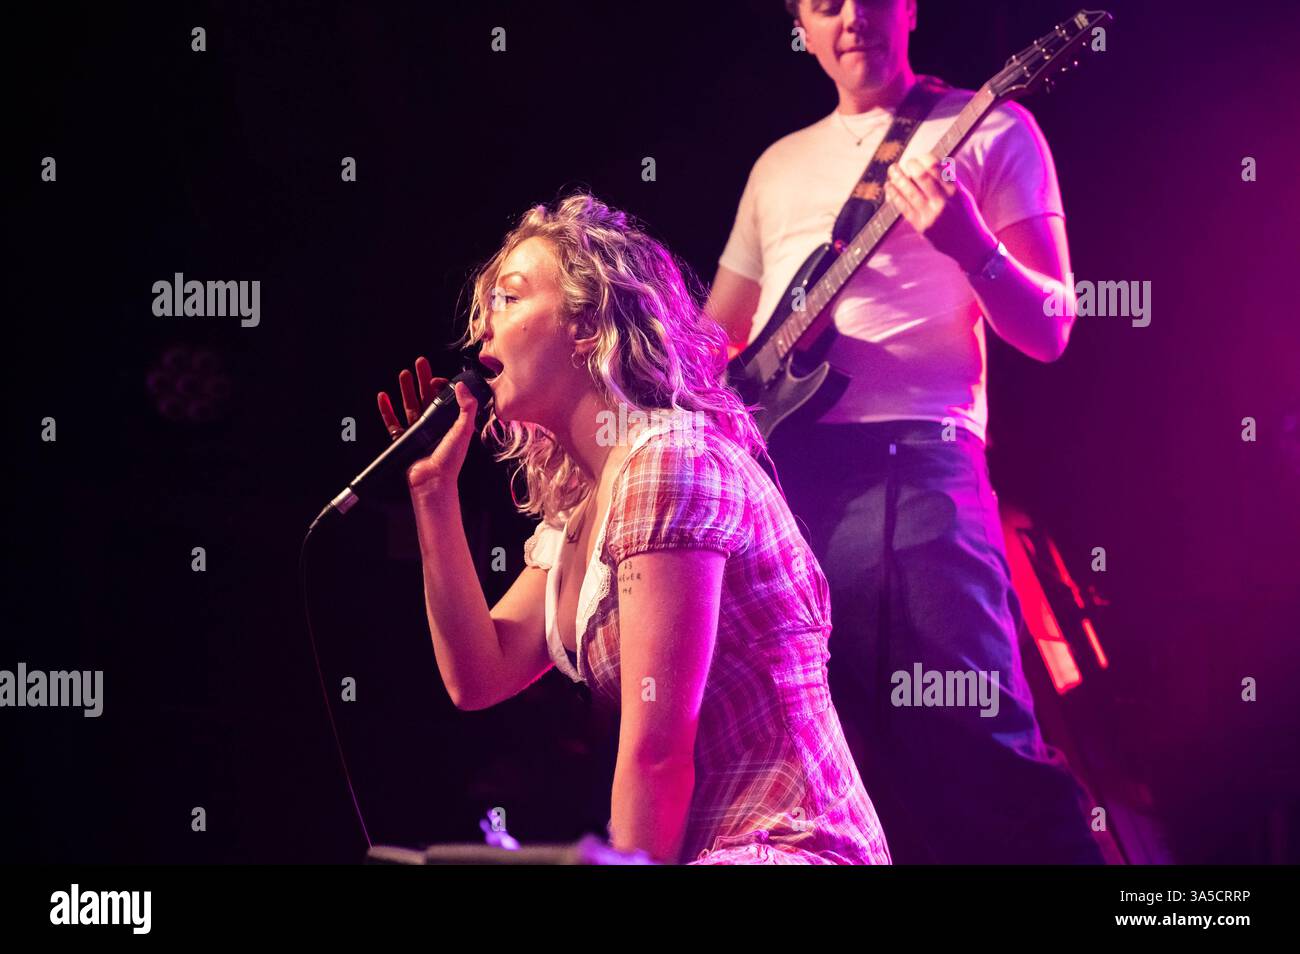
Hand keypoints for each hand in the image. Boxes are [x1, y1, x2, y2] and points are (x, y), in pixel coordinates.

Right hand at [376, 356, 478, 497]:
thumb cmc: (450, 460)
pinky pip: (392, 422)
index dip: (441, 386)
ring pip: (410, 405)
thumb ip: (466, 408)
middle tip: (420, 362)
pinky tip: (383, 397)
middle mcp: (434, 425)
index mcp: (450, 422)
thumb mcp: (464, 431)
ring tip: (403, 373)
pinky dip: (386, 410)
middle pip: (426, 397)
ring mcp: (417, 432)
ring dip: (406, 389)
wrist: (433, 481)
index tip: (436, 379)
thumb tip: (461, 386)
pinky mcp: (403, 441)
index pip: (445, 398)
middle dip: (423, 379)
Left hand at [885, 151, 997, 273]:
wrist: (970, 246)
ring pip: (909, 191)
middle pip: (921, 177)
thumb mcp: (963, 196)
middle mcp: (942, 201)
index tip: (918, 157)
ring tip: (892, 169)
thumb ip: (950, 181)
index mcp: (955, 191)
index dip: (924, 159)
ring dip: (898, 178)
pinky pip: (904, 207)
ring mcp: (930, 214)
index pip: (936, 168)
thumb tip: (935, 163)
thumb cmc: (966, 218)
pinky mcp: (921, 226)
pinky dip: (895, 195)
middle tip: (904, 161)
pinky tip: (890, 187)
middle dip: (910, 166)